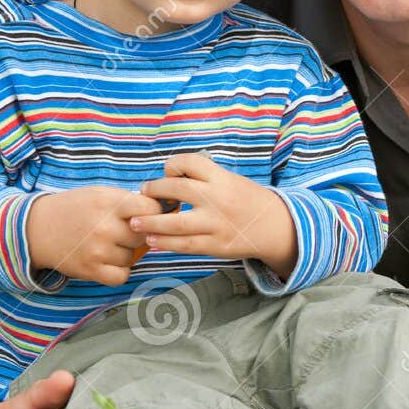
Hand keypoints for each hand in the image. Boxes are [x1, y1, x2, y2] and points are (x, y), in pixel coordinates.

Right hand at [25, 186, 162, 285]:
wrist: (38, 228)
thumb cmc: (75, 208)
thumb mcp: (100, 194)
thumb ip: (129, 200)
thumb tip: (165, 207)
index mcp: (109, 203)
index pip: (151, 210)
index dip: (155, 213)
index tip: (149, 215)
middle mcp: (104, 226)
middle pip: (144, 235)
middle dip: (139, 234)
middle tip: (124, 230)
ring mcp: (98, 250)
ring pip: (133, 256)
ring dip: (127, 252)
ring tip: (110, 244)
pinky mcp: (91, 270)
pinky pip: (122, 275)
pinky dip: (119, 270)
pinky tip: (109, 260)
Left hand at [132, 153, 297, 277]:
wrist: (274, 226)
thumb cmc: (246, 200)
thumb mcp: (230, 180)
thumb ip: (204, 178)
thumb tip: (168, 178)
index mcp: (222, 178)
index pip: (189, 162)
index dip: (171, 166)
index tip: (165, 173)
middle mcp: (218, 199)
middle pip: (177, 189)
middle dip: (154, 191)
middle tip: (142, 196)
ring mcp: (216, 224)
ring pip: (176, 223)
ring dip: (151, 223)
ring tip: (135, 223)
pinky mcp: (216, 245)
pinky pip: (185, 245)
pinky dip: (165, 243)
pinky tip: (152, 241)